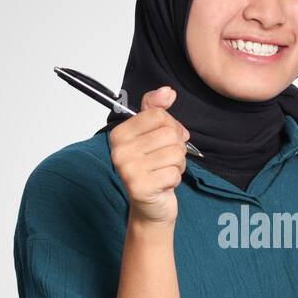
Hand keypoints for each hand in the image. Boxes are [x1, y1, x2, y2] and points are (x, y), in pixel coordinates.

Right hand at [108, 86, 191, 226]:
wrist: (151, 206)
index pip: (158, 114)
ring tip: (166, 171)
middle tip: (167, 160)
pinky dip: (175, 179)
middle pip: (169, 133)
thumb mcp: (153, 135)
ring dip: (178, 164)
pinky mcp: (140, 187)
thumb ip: (156, 110)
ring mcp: (127, 169)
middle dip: (177, 147)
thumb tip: (167, 92)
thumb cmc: (153, 168)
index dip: (172, 126)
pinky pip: (174, 173)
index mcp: (120, 134)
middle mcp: (119, 150)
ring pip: (175, 153)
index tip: (168, 139)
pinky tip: (164, 184)